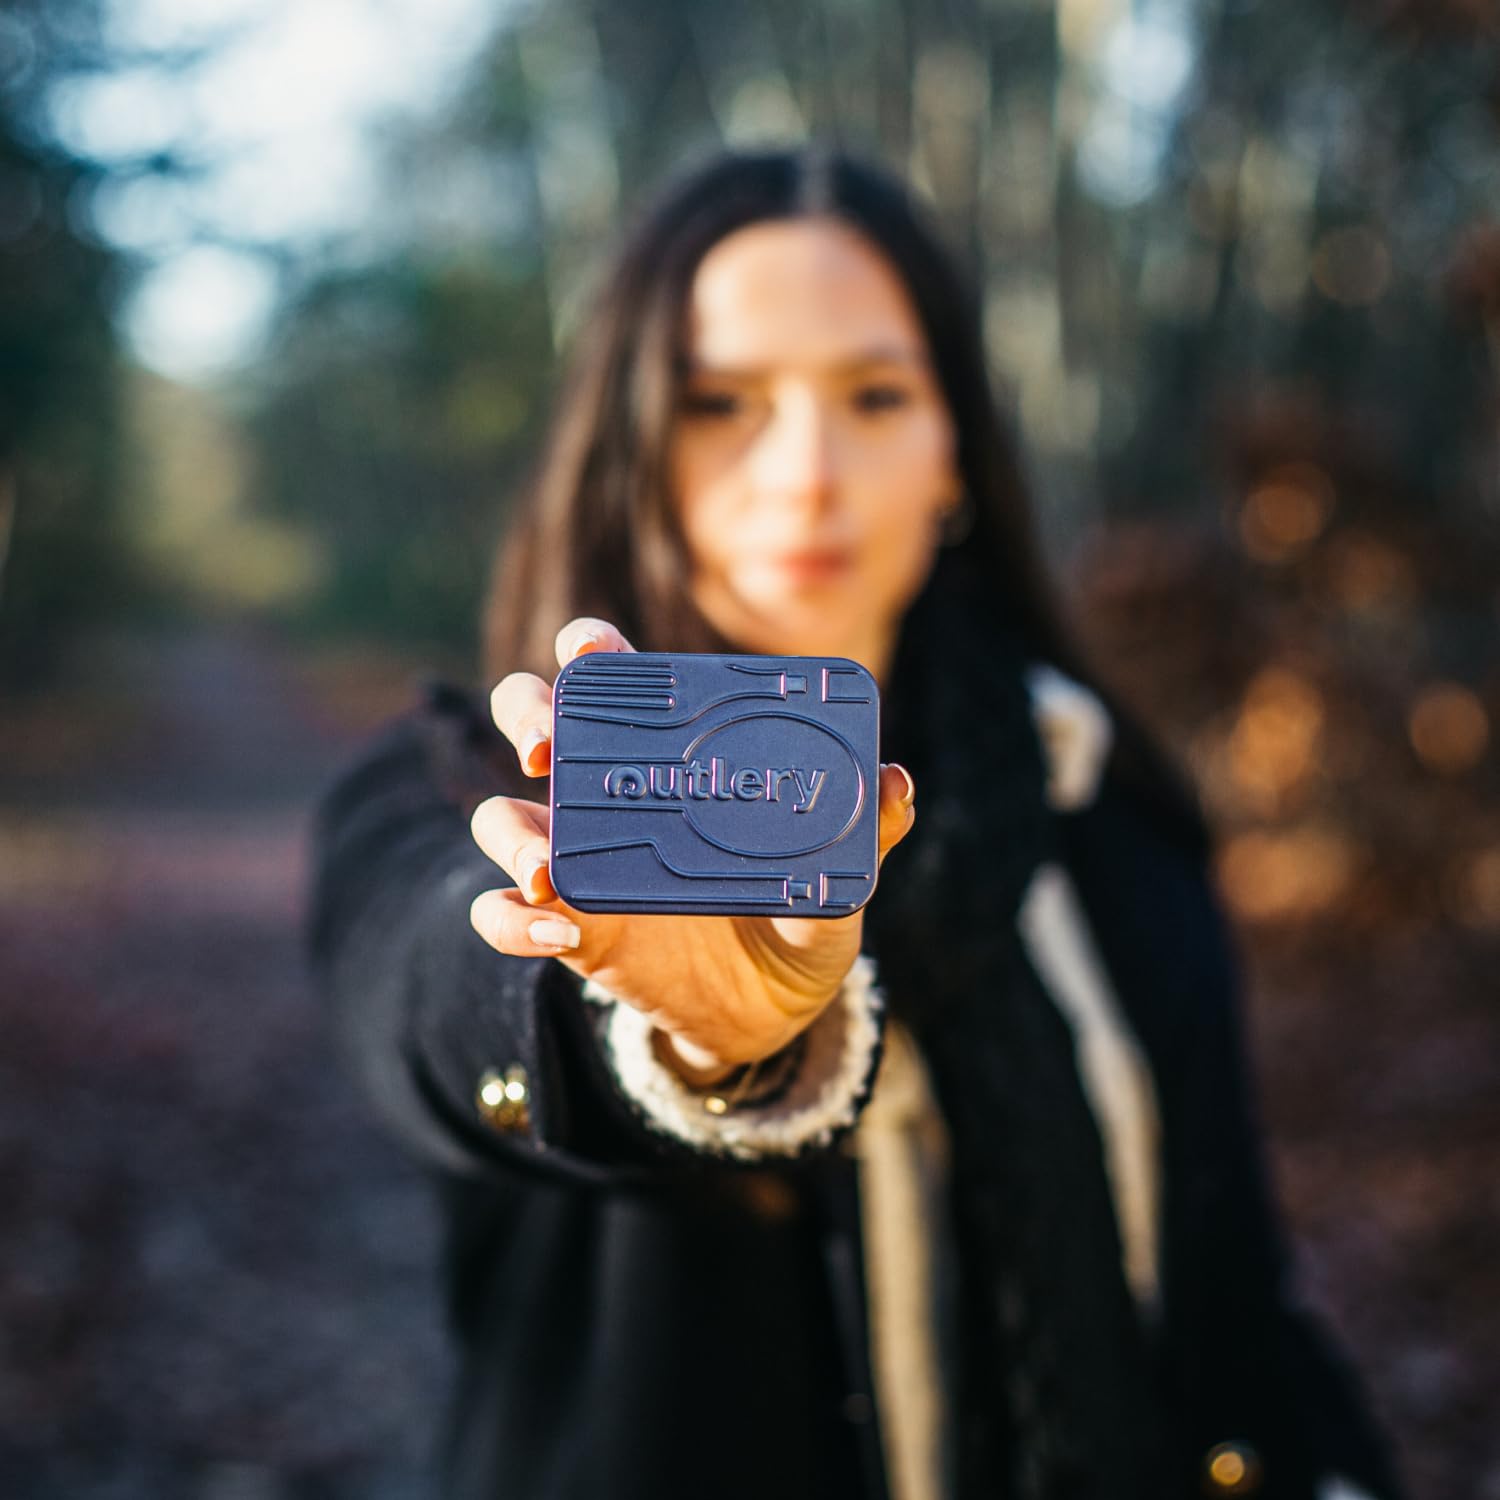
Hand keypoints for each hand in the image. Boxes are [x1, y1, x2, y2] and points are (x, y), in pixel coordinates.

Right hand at [468, 617, 916, 1076]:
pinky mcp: (569, 928)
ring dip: (510, 834)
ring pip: (501, 820)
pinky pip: (504, 916)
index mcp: (670, 753)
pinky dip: (514, 922)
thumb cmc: (800, 912)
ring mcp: (580, 858)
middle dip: (526, 715)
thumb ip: (866, 827)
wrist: (775, 1009)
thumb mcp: (837, 871)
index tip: (588, 651)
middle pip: (532, 721)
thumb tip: (896, 782)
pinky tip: (557, 932)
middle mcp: (612, 792)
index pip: (611, 678)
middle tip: (547, 745)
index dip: (588, 649)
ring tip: (547, 867)